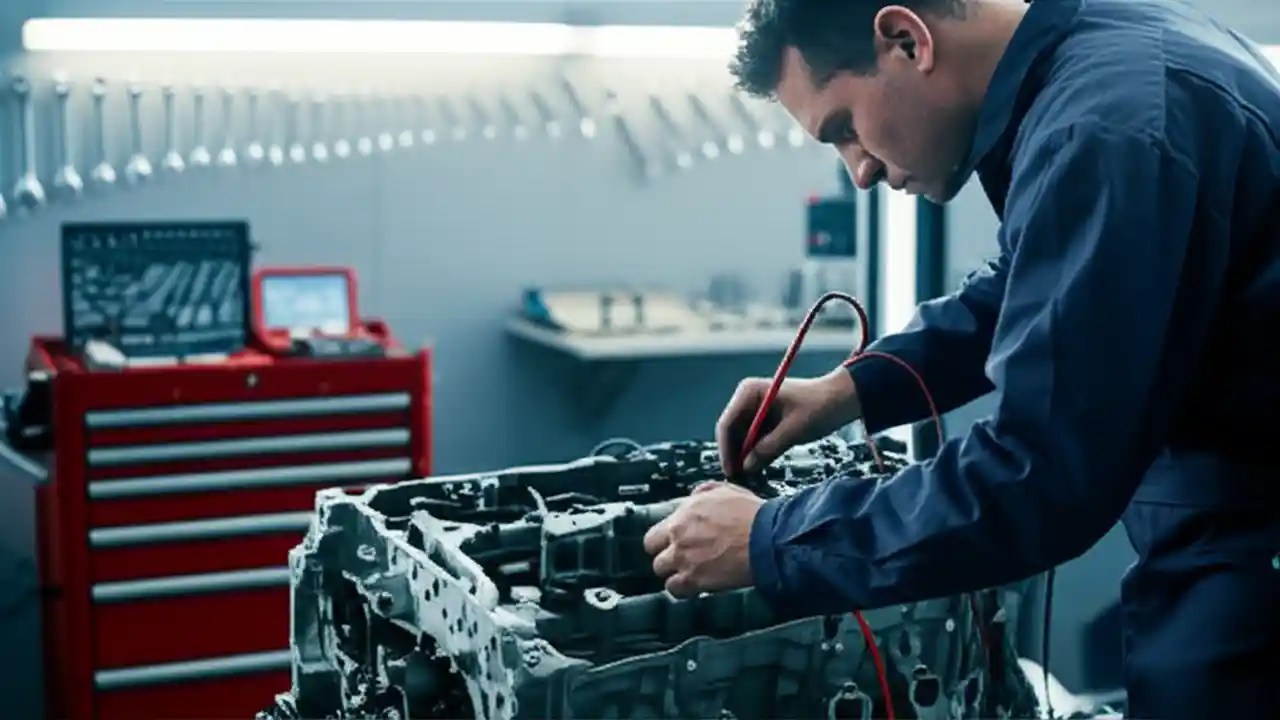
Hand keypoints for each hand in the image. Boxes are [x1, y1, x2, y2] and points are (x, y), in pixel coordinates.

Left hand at [643, 482, 763, 597]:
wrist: (766, 539)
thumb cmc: (751, 515)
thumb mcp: (726, 491)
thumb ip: (704, 492)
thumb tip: (695, 496)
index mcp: (683, 515)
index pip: (655, 531)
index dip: (664, 538)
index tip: (673, 542)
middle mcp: (678, 536)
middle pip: (652, 551)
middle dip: (665, 554)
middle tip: (680, 557)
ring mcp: (684, 559)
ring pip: (661, 571)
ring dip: (673, 571)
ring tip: (689, 572)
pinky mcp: (695, 579)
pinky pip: (674, 589)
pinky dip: (682, 589)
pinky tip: (693, 586)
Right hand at [716, 367, 861, 475]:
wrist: (841, 398)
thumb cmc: (819, 407)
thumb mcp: (794, 430)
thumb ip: (768, 448)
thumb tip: (746, 467)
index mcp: (749, 392)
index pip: (727, 424)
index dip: (726, 450)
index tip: (732, 472)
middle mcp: (747, 399)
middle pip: (731, 432)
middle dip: (735, 455)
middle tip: (741, 480)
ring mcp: (755, 410)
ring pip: (741, 439)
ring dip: (745, 457)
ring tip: (751, 477)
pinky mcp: (764, 420)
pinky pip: (753, 440)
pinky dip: (756, 454)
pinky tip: (760, 468)